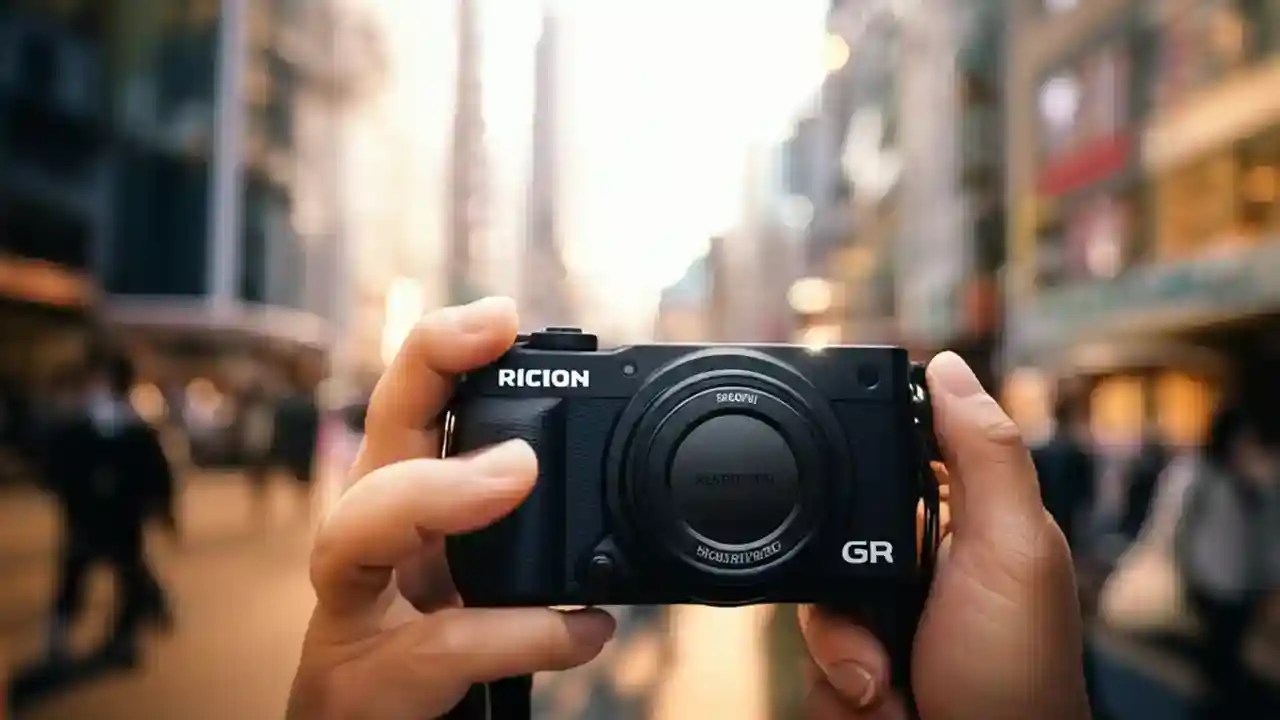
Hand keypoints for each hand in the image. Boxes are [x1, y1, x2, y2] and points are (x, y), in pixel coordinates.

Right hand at [287, 298, 615, 719]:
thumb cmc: (424, 662)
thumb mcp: (473, 585)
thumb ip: (520, 549)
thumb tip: (616, 540)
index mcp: (400, 504)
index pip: (408, 403)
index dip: (440, 348)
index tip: (500, 315)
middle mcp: (364, 542)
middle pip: (372, 434)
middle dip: (424, 368)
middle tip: (493, 336)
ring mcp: (349, 611)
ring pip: (358, 531)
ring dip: (439, 493)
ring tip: (518, 473)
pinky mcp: (361, 685)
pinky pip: (437, 646)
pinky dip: (517, 634)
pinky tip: (581, 630)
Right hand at [799, 352, 1087, 719]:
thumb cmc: (1018, 683)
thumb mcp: (1010, 553)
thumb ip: (984, 457)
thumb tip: (947, 364)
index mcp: (965, 527)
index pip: (886, 465)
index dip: (854, 472)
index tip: (829, 482)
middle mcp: (923, 569)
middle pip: (832, 537)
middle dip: (843, 598)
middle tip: (881, 637)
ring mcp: (889, 626)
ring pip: (813, 606)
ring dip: (841, 655)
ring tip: (885, 690)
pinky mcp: (860, 674)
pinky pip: (811, 662)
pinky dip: (836, 694)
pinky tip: (881, 708)